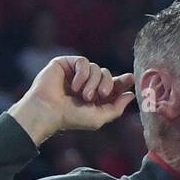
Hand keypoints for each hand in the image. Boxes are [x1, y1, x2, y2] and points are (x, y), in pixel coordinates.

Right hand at [9, 56, 135, 144]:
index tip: (131, 78)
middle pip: (107, 74)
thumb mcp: (98, 117)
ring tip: (81, 95)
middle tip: (96, 96)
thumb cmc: (70, 117)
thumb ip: (116, 108)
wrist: (48, 111)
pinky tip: (74, 86)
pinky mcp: (65, 63)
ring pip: (96, 68)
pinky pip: (83, 62)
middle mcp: (85, 83)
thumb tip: (130, 95)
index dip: (123, 81)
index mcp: (94, 96)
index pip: (113, 85)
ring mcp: (75, 72)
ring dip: (92, 83)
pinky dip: (82, 74)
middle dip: (106, 85)